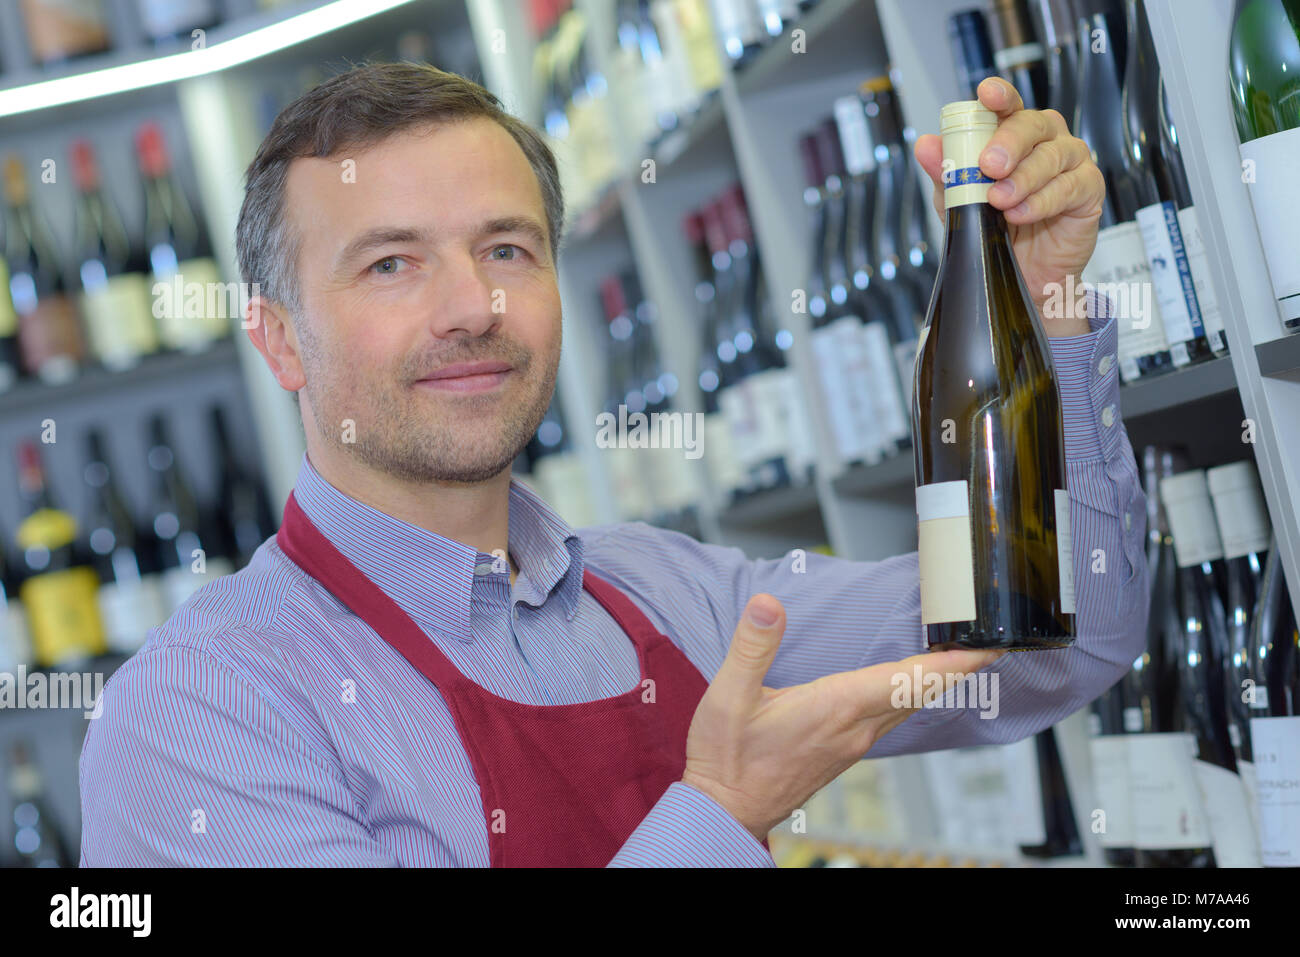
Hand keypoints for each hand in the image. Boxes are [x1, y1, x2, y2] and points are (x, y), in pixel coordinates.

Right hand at [682, 593, 1003, 842]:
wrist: (724, 811)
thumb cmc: (726, 759)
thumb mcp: (729, 696)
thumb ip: (752, 647)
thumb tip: (768, 605)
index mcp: (835, 707)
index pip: (909, 680)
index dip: (955, 662)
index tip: (990, 646)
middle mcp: (854, 728)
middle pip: (920, 693)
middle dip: (957, 666)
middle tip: (987, 640)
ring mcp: (852, 744)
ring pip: (907, 708)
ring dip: (935, 682)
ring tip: (956, 657)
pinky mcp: (843, 752)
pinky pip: (891, 718)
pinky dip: (909, 696)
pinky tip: (905, 688)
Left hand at [913, 76, 1104, 336]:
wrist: (1020, 274)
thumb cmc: (994, 229)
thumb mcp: (960, 202)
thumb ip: (946, 173)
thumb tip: (925, 145)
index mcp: (1013, 135)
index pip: (1008, 105)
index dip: (1000, 96)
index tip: (986, 94)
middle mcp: (1045, 141)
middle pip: (1033, 124)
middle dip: (1008, 143)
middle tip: (988, 166)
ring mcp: (1071, 162)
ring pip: (1052, 155)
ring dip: (1023, 178)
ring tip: (1000, 201)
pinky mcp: (1089, 189)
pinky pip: (1070, 186)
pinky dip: (1043, 201)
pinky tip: (1022, 214)